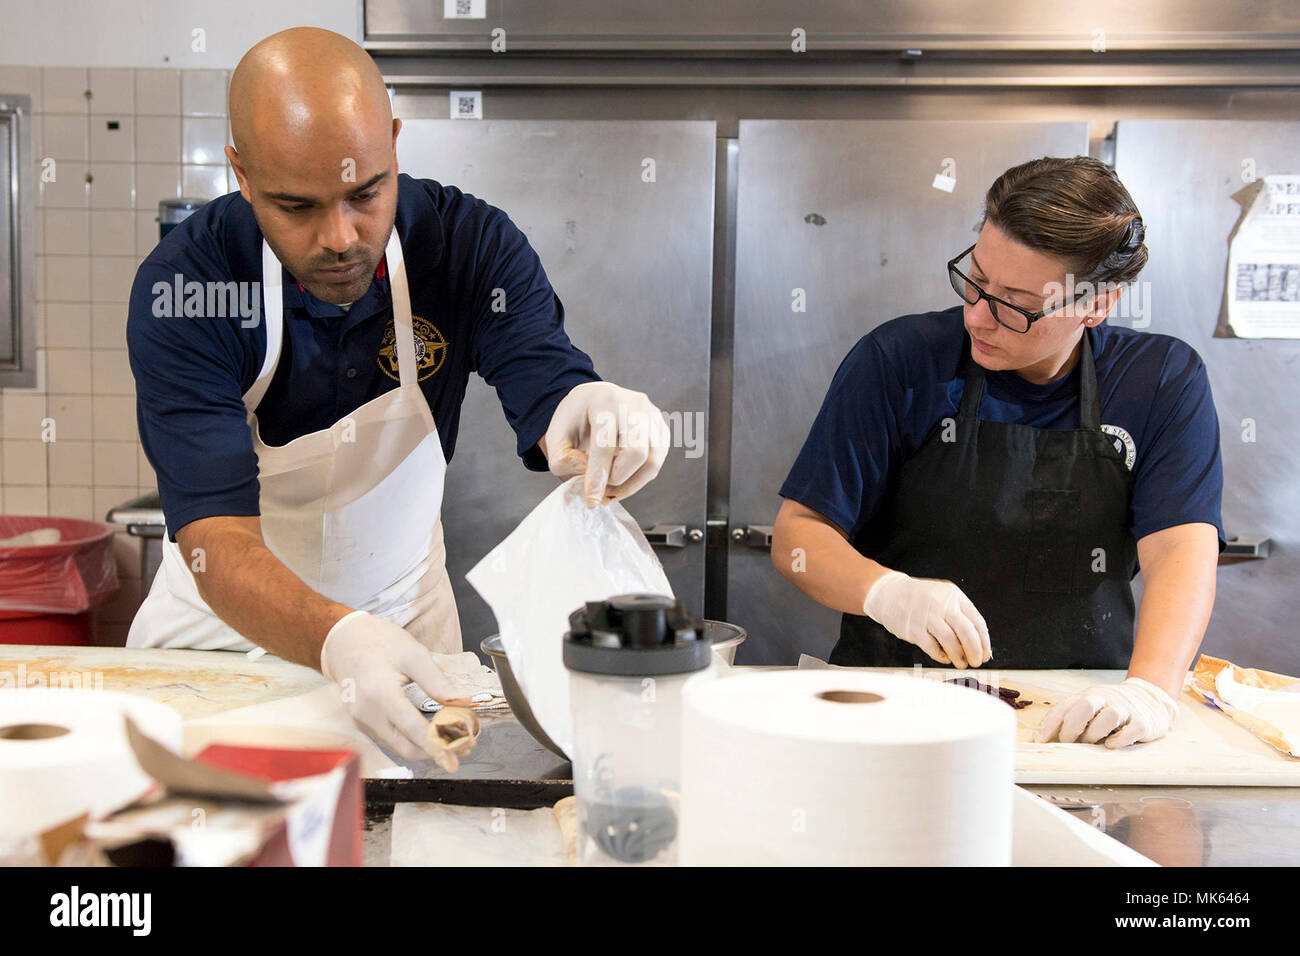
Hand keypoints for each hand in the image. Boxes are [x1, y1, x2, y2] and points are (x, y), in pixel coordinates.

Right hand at [319, 610, 468, 760]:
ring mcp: (362, 722)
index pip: (411, 728)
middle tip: (466, 745)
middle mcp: (367, 714)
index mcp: (380, 693)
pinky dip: (413, 740)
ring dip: (427, 748)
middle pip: (406, 747)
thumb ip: (437, 682)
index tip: (454, 759)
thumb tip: (464, 703)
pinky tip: (432, 732)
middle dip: (437, 750)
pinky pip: (392, 740)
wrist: (347, 643)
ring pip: (399, 747)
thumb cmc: (382, 645)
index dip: (436, 745)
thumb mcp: (414, 654)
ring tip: (455, 738)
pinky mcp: (364, 725)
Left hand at [543, 381, 669, 506]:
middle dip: (618, 479)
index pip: (605, 444)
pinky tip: (622, 478)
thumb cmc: (575, 420)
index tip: (592, 499)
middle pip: (637, 453)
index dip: (598, 476)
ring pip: (652, 462)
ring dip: (631, 484)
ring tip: (611, 489)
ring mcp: (652, 416)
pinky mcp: (661, 429)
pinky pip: (656, 463)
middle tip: (601, 489)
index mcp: (603, 401)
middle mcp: (634, 404)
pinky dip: (639, 478)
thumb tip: (587, 475)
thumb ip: (562, 459)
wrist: (594, 400)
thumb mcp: (556, 437)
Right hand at [862, 570, 990, 668]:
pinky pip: (933, 648)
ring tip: (961, 663)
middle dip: (975, 652)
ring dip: (959, 657)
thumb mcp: (943, 597)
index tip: (986, 654)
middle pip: (967, 633)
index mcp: (953, 595)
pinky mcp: (913, 629)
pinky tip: (944, 657)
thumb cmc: (919, 598)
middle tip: (977, 662)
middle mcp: (942, 604)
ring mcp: (927, 616)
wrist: (888, 592)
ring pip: (951, 642)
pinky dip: (941, 656)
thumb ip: (960, 615)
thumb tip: (979, 644)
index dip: (984, 642)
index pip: (977, 622)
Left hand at [1034, 677, 1177, 747]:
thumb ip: (1072, 718)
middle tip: (1070, 742)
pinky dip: (1120, 739)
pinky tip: (1111, 745)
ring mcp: (1125, 709)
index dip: (1049, 724)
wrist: (1150, 698)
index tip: (1039, 741)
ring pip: (1109, 716)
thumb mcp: (1090, 707)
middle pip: (1085, 706)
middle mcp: (1105, 699)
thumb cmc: (1112, 707)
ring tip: (1094, 743)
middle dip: (1073, 727)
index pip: (1064, 707)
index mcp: (1088, 696)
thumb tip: (1046, 740)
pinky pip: (1132, 730)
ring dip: (1096, 734)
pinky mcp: (1143, 722)